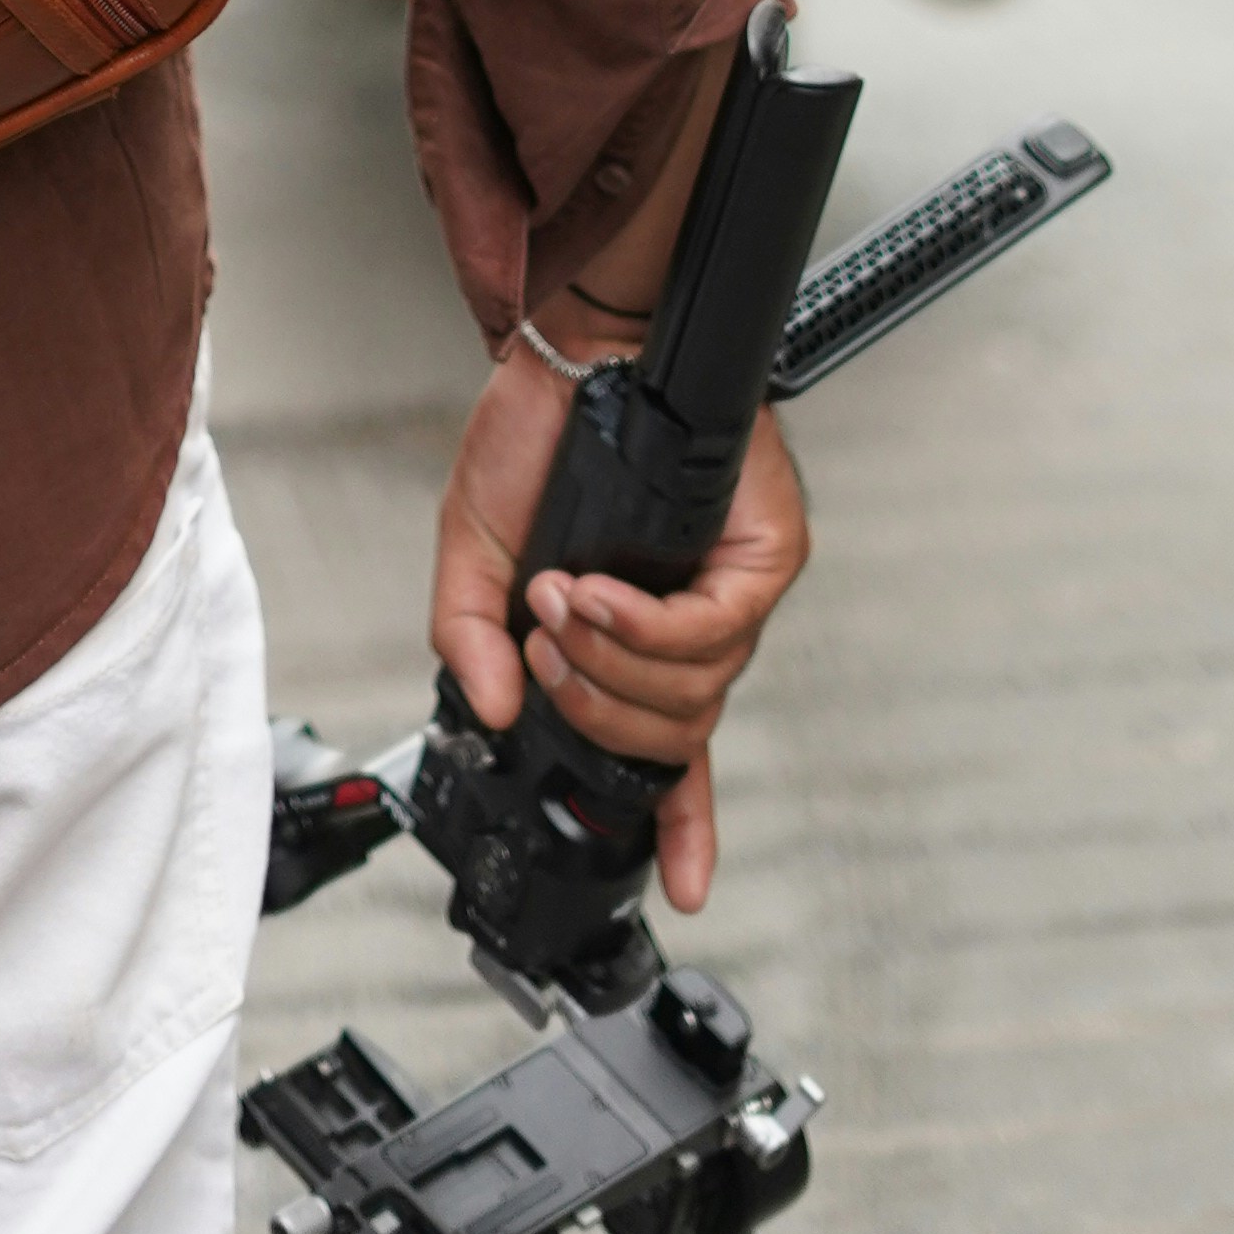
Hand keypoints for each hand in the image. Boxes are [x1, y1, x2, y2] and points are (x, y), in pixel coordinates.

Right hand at [427, 340, 810, 915]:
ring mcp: (733, 596)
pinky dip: (647, 630)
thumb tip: (491, 710)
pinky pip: (712, 634)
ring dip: (613, 663)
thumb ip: (470, 634)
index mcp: (636, 641)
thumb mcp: (474, 546)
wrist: (579, 343)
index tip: (678, 890)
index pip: (670, 758)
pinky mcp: (763, 558)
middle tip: (541, 647)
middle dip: (593, 707)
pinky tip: (598, 596)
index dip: (681, 829)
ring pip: (692, 693)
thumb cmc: (539, 437)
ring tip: (560, 601)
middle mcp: (693, 628)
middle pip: (670, 735)